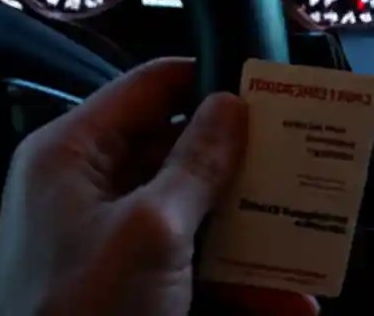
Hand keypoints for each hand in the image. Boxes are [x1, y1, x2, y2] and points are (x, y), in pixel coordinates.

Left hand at [0, 58, 318, 315]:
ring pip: (194, 211)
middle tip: (297, 167)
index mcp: (71, 155)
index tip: (268, 92)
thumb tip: (231, 106)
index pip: (149, 86)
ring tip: (302, 245)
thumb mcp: (152, 233)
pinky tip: (283, 297)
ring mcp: (107, 237)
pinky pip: (190, 261)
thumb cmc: (78, 315)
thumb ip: (197, 164)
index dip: (209, 80)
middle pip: (179, 150)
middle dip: (242, 169)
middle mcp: (86, 187)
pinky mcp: (126, 281)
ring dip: (249, 233)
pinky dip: (235, 278)